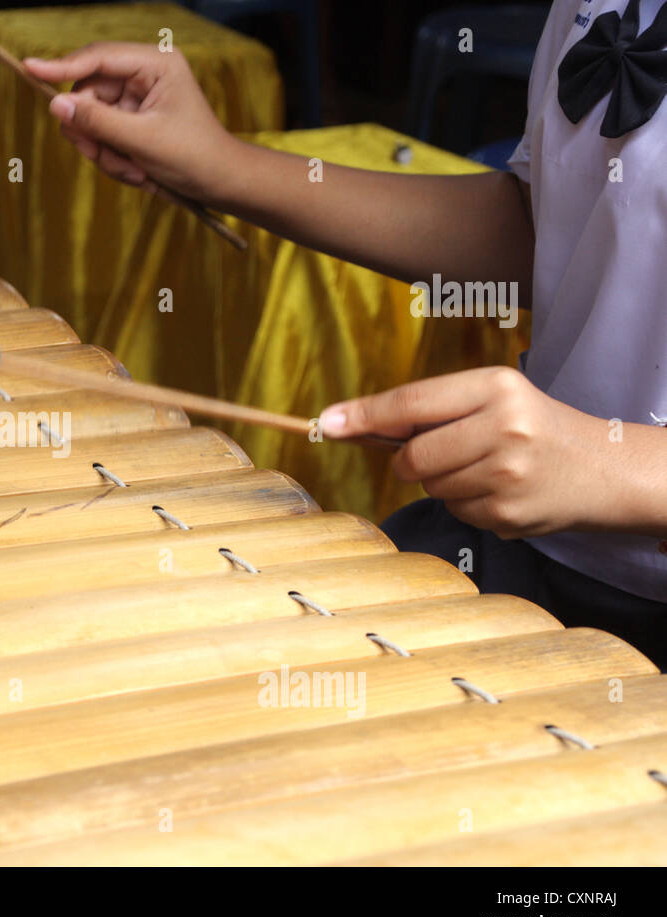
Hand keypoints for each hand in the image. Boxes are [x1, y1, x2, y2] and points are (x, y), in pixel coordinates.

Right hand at [24, 42, 237, 203]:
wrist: (220, 184)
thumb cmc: (194, 157)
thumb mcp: (142, 141)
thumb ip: (97, 121)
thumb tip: (55, 104)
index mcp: (155, 63)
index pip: (97, 58)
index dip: (60, 65)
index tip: (28, 68)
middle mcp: (143, 74)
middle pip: (87, 93)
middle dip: (92, 132)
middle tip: (102, 157)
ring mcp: (135, 98)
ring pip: (90, 120)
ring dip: (104, 152)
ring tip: (134, 172)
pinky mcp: (131, 120)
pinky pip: (101, 137)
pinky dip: (112, 159)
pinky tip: (137, 173)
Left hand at [319, 367, 617, 538]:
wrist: (604, 469)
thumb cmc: (533, 427)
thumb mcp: (492, 399)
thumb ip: (428, 409)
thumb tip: (349, 423)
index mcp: (495, 387)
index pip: (412, 402)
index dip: (364, 415)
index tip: (327, 422)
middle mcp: (504, 427)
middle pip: (412, 455)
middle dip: (411, 461)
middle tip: (445, 453)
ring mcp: (507, 474)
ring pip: (430, 487)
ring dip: (444, 482)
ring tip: (487, 468)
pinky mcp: (508, 513)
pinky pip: (454, 512)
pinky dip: (466, 504)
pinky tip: (500, 491)